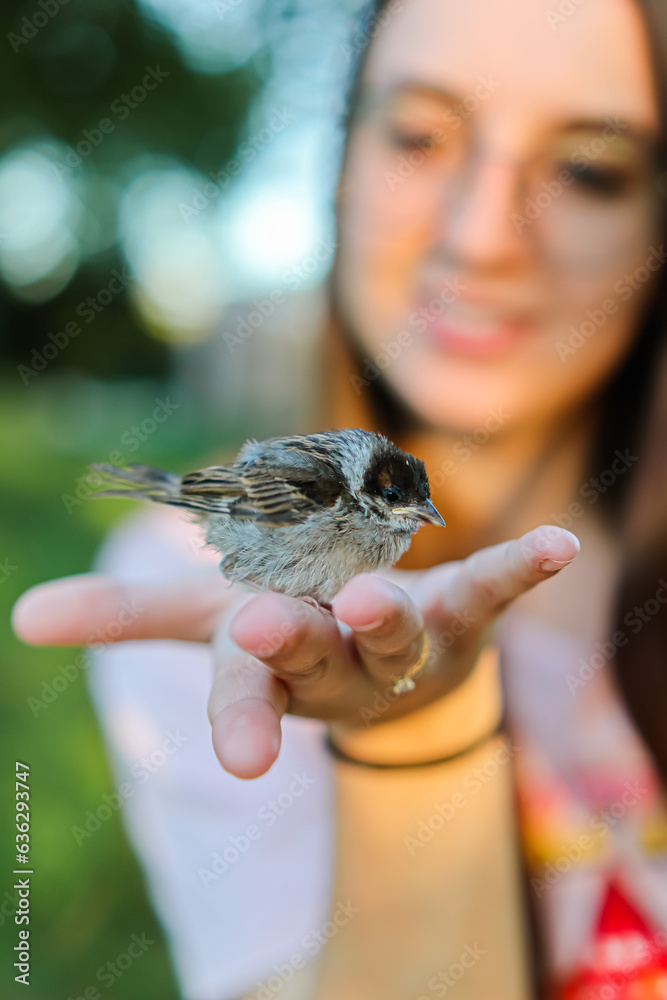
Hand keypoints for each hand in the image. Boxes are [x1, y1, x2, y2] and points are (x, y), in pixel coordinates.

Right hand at [12, 525, 578, 779]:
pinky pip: (491, 589)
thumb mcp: (208, 625)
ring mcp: (406, 641)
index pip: (247, 700)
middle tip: (267, 627)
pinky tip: (561, 546)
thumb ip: (126, 618)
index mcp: (279, 673)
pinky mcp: (462, 611)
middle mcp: (342, 664)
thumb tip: (23, 618)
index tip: (239, 758)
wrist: (397, 671)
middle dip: (295, 645)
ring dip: (388, 616)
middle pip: (317, 657)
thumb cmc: (293, 637)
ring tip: (378, 596)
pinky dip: (524, 568)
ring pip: (397, 631)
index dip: (241, 721)